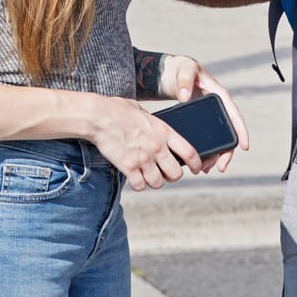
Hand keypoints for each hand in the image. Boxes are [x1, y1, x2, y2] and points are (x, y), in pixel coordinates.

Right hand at [87, 96, 201, 192]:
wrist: (99, 116)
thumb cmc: (118, 110)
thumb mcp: (142, 112)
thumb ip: (153, 123)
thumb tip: (157, 128)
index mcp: (164, 132)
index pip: (190, 153)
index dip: (197, 164)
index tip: (197, 168)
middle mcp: (157, 147)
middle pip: (176, 174)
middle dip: (171, 176)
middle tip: (164, 173)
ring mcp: (143, 159)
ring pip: (158, 183)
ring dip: (153, 181)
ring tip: (147, 175)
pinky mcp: (128, 167)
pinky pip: (140, 186)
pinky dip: (138, 184)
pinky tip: (134, 177)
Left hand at [156, 54, 250, 175]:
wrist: (172, 72)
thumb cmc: (182, 68)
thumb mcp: (184, 70)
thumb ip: (185, 81)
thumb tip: (184, 97)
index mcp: (219, 95)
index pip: (235, 115)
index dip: (241, 131)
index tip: (244, 146)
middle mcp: (218, 107)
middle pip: (228, 133)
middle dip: (226, 152)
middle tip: (220, 167)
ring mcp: (210, 116)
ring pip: (217, 139)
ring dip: (214, 155)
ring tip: (205, 168)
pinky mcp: (200, 121)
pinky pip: (207, 138)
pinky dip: (204, 151)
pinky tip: (197, 162)